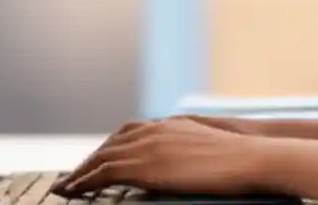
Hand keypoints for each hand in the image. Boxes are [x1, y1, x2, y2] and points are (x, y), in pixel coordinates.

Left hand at [56, 118, 265, 196]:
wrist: (250, 155)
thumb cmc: (240, 156)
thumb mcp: (210, 146)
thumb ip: (190, 148)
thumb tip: (186, 160)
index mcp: (170, 125)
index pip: (129, 132)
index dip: (111, 147)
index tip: (99, 159)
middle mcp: (155, 130)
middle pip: (112, 143)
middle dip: (92, 158)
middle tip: (76, 175)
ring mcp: (149, 145)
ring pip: (102, 156)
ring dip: (81, 170)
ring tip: (67, 185)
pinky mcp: (145, 165)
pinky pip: (104, 172)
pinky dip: (85, 181)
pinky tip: (74, 192)